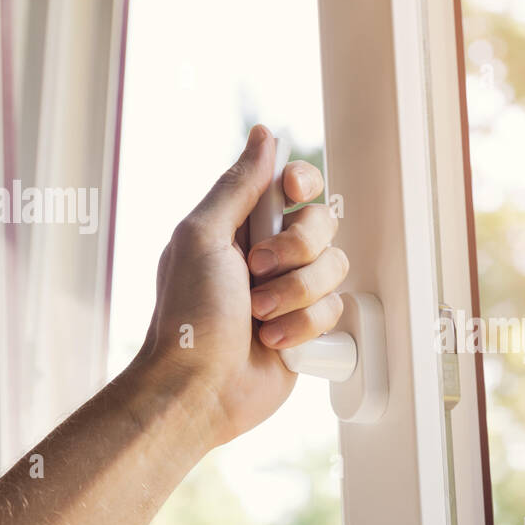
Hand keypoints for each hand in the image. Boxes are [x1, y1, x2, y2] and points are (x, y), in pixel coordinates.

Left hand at [135, 125, 347, 446]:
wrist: (200, 388)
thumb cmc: (189, 317)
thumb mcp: (202, 237)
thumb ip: (238, 186)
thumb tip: (263, 136)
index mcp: (242, 225)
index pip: (294, 184)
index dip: (303, 184)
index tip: (292, 194)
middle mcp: (270, 255)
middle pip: (323, 225)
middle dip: (296, 252)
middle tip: (257, 272)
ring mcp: (291, 292)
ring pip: (334, 270)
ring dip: (296, 295)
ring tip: (259, 317)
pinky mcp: (308, 328)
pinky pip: (335, 311)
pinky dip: (303, 327)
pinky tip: (273, 342)